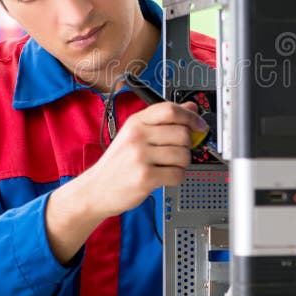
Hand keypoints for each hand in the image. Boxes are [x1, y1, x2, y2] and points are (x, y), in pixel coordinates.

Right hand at [84, 100, 205, 216]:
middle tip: (178, 152)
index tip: (199, 125)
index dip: (191, 116)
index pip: (170, 109)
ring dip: (182, 163)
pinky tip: (165, 176)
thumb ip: (163, 120)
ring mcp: (140, 156)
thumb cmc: (118, 162)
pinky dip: (177, 177)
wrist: (96, 188)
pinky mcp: (145, 177)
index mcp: (136, 122)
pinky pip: (177, 174)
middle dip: (187, 145)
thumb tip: (191, 107)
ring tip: (168, 165)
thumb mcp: (136, 134)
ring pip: (183, 154)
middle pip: (182, 133)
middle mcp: (137, 136)